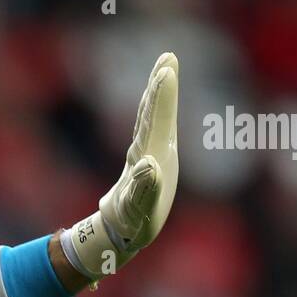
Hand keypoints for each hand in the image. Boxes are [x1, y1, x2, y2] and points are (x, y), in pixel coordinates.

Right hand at [62, 52, 178, 279]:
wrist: (127, 238)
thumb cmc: (131, 226)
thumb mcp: (136, 211)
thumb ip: (143, 189)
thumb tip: (148, 166)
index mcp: (158, 159)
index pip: (160, 121)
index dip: (162, 96)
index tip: (166, 69)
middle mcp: (158, 153)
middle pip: (160, 113)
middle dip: (163, 87)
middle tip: (168, 58)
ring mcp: (150, 155)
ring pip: (154, 118)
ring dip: (156, 95)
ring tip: (162, 70)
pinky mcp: (141, 159)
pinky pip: (145, 127)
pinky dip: (147, 111)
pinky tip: (148, 102)